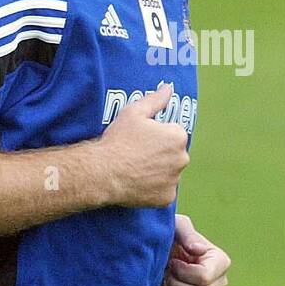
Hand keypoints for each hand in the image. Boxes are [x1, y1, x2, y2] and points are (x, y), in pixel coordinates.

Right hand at [98, 82, 189, 207]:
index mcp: (177, 136)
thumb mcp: (133, 113)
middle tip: (135, 156)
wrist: (102, 172)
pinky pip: (162, 192)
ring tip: (134, 170)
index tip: (139, 140)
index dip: (154, 137)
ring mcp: (174, 180)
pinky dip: (153, 189)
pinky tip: (137, 184)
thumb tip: (169, 87)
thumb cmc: (117, 141)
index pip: (172, 134)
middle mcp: (182, 158)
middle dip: (159, 155)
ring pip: (168, 174)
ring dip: (157, 172)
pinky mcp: (166, 198)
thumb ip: (155, 100)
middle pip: (172, 155)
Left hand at [159, 213, 230, 285]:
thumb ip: (186, 234)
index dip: (182, 272)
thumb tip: (198, 250)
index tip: (173, 261)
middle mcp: (219, 281)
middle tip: (167, 272)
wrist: (149, 254)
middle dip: (175, 284)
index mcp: (219, 261)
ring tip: (167, 282)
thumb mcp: (174, 227)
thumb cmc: (165, 236)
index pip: (204, 277)